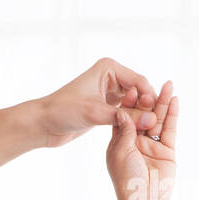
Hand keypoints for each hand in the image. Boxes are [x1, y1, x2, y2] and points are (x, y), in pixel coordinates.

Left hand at [37, 57, 160, 147]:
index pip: (138, 81)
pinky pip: (126, 111)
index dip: (149, 97)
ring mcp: (109, 92)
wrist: (42, 124)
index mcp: (109, 68)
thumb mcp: (95, 113)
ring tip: (148, 129)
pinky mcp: (106, 107)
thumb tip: (151, 120)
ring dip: (140, 114)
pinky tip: (138, 131)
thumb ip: (125, 117)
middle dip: (146, 106)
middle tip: (154, 123)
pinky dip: (132, 119)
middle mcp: (111, 77)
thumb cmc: (62, 111)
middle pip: (139, 91)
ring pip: (134, 102)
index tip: (155, 114)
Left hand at [106, 80, 177, 199]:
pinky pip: (170, 129)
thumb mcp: (119, 152)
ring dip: (163, 103)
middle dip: (148, 99)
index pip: (124, 117)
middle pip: (143, 115)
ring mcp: (152, 145)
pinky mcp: (167, 149)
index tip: (132, 88)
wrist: (144, 199)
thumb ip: (124, 131)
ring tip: (169, 85)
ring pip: (158, 119)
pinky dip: (173, 115)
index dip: (128, 103)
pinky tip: (175, 100)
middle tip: (153, 83)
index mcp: (118, 142)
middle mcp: (135, 142)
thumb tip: (124, 111)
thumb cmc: (125, 179)